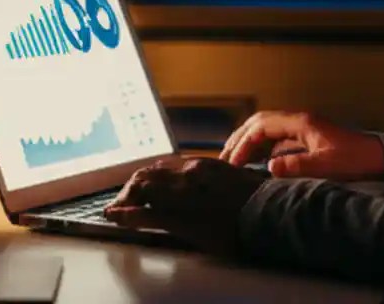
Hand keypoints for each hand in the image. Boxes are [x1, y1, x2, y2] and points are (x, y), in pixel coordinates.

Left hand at [103, 157, 268, 256]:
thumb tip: (212, 183)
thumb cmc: (260, 200)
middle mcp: (186, 175)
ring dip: (125, 201)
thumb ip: (219, 178)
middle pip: (148, 176)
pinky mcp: (181, 218)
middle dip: (133, 188)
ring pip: (142, 192)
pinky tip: (115, 218)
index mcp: (201, 165)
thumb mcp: (238, 180)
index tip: (141, 184)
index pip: (164, 166)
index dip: (148, 177)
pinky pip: (145, 215)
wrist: (269, 213)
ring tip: (115, 210)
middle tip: (124, 200)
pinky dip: (125, 216)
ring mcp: (182, 195)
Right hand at [220, 111, 383, 179]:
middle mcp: (299, 121)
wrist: (379, 156)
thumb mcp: (325, 165)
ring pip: (267, 129)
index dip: (243, 143)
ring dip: (249, 142)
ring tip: (233, 159)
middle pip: (259, 123)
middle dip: (239, 139)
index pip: (261, 126)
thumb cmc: (355, 159)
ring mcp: (303, 129)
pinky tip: (257, 162)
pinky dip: (262, 148)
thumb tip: (268, 166)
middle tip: (223, 158)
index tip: (231, 161)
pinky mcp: (308, 138)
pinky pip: (277, 139)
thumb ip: (296, 165)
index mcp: (300, 123)